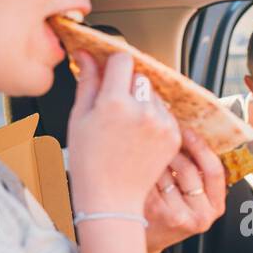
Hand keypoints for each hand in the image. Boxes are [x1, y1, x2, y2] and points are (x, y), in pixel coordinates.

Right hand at [67, 50, 180, 213]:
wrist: (110, 198)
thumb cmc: (89, 163)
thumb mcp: (79, 118)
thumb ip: (87, 82)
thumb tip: (86, 54)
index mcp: (115, 102)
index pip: (123, 59)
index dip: (114, 64)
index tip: (109, 73)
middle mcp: (142, 110)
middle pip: (139, 77)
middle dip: (127, 85)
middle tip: (114, 109)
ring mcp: (161, 123)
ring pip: (153, 95)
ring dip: (142, 102)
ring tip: (126, 128)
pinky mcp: (173, 136)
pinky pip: (165, 113)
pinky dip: (154, 119)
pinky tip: (138, 137)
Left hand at [143, 128, 225, 252]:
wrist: (146, 240)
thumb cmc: (170, 213)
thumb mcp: (194, 199)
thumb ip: (199, 175)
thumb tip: (189, 134)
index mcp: (215, 207)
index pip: (214, 170)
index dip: (201, 148)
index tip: (188, 131)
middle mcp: (200, 216)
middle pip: (189, 168)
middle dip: (173, 149)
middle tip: (161, 138)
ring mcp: (178, 216)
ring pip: (168, 172)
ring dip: (156, 159)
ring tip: (147, 157)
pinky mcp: (156, 213)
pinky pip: (150, 179)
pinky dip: (142, 170)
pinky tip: (136, 170)